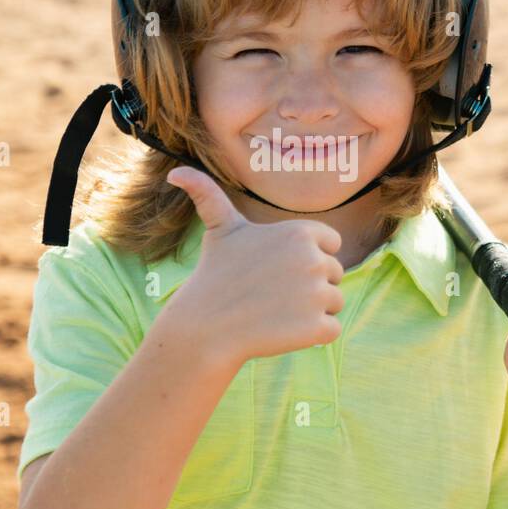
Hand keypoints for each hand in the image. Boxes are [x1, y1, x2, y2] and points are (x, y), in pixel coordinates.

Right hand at [164, 166, 345, 365]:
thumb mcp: (218, 229)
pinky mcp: (318, 327)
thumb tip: (173, 173)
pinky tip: (283, 330)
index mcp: (300, 232)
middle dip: (310, 285)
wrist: (206, 327)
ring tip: (276, 311)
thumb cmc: (214, 275)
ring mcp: (318, 295)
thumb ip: (208, 195)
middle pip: (334, 274)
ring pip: (334, 302)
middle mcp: (314, 260)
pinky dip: (313, 335)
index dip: (308, 258)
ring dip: (312, 311)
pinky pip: (332, 329)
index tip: (278, 268)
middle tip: (272, 293)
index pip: (332, 244)